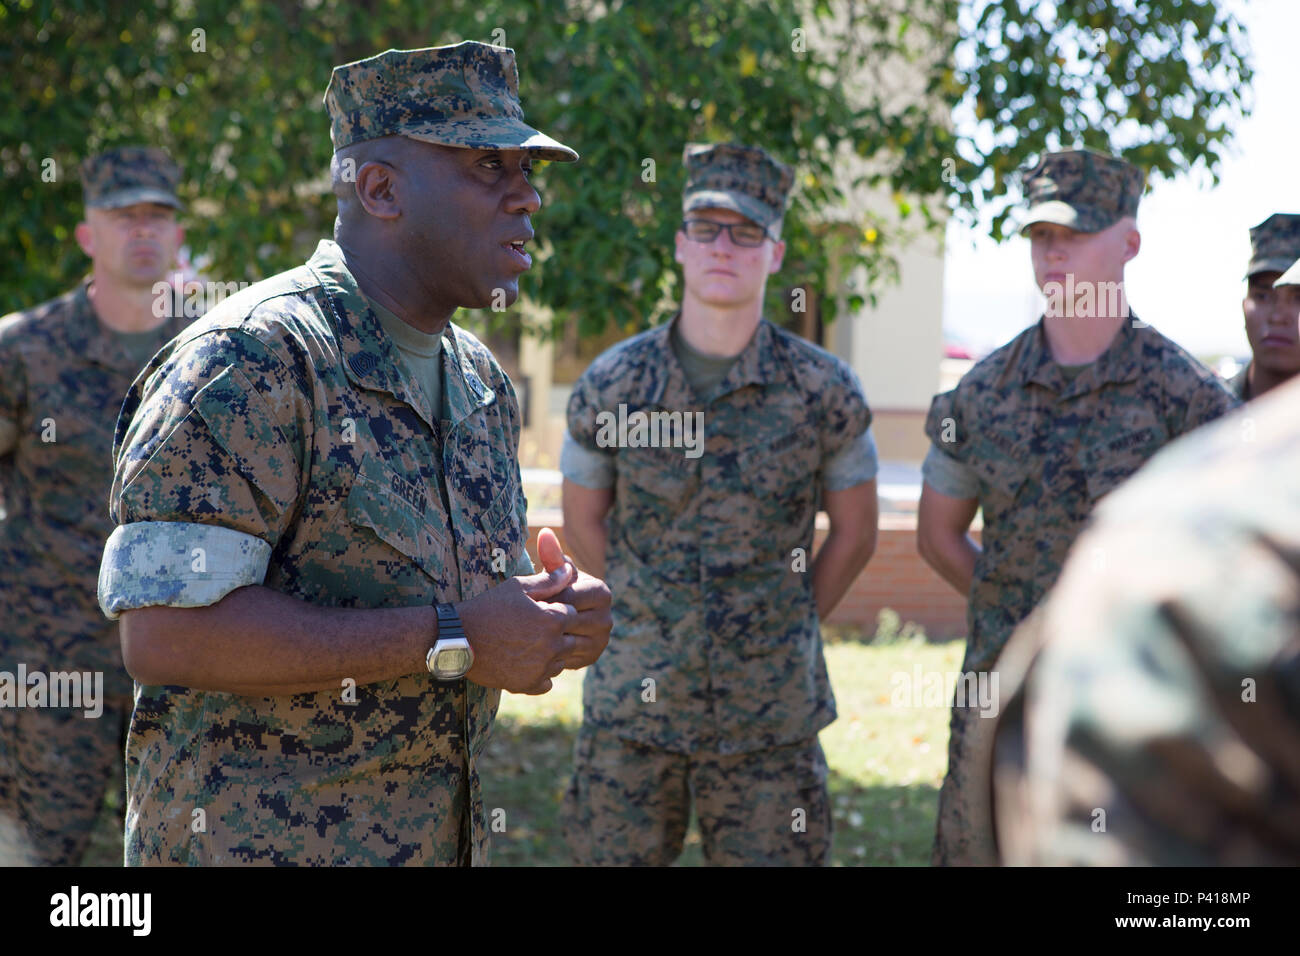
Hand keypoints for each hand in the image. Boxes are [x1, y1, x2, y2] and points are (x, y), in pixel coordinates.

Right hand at [458, 550, 576, 694]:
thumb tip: (570, 571)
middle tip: (532, 630)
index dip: (557, 611)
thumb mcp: (517, 587)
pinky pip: (547, 683)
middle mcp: (551, 646)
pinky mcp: (528, 685)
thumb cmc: (487, 608)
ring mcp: (540, 668)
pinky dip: (539, 675)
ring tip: (526, 645)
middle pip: (571, 640)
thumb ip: (548, 580)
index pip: (573, 614)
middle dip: (558, 634)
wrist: (457, 639)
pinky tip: (523, 663)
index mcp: (552, 620)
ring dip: (550, 655)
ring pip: (560, 662)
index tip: (540, 611)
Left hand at [530, 527, 610, 670]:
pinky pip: (568, 657)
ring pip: (568, 642)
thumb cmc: (555, 588)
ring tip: (525, 632)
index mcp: (601, 592)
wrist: (560, 616)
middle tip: (521, 619)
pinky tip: (533, 646)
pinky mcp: (592, 657)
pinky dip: (549, 652)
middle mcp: (607, 618)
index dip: (546, 599)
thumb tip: (544, 533)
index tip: (527, 600)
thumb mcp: (554, 573)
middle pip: (570, 621)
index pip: (570, 597)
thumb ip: (551, 556)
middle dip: (545, 620)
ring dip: (546, 638)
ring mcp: (602, 640)